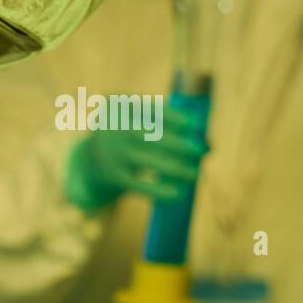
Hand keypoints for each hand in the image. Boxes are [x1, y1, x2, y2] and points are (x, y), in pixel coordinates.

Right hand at [63, 105, 208, 211]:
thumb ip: (175, 129)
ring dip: (175, 169)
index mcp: (119, 108)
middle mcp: (112, 130)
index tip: (192, 123)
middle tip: (199, 151)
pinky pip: (138, 185)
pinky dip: (158, 190)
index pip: (145, 109)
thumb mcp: (143, 123)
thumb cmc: (131, 136)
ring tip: (195, 175)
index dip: (170, 116)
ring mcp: (111, 154)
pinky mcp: (112, 176)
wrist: (92, 160)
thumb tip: (210, 147)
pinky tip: (177, 194)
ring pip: (147, 161)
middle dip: (177, 144)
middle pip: (148, 136)